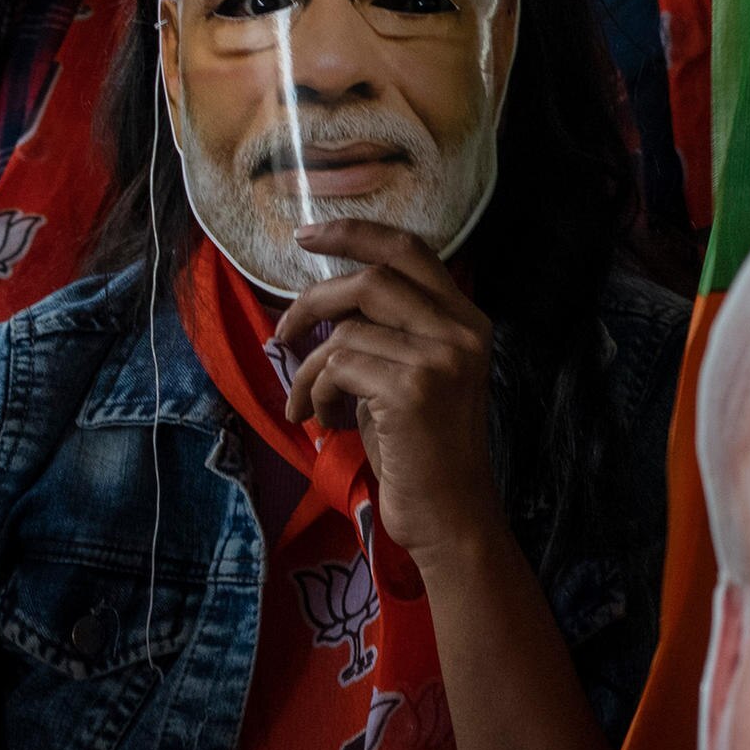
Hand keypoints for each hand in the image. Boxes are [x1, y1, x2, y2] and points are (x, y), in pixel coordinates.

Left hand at [274, 224, 511, 559]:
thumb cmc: (421, 451)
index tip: (306, 235)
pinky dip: (316, 393)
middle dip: (312, 303)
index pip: (412, 252)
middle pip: (372, 280)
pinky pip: (338, 367)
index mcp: (468, 321)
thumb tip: (321, 307)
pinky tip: (324, 422)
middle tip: (281, 335)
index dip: (356, 234)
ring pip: (346, 331)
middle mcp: (463, 331)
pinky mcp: (412, 388)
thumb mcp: (411, 378)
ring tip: (308, 405)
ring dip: (310, 371)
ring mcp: (441, 357)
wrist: (450, 515)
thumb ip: (388, 335)